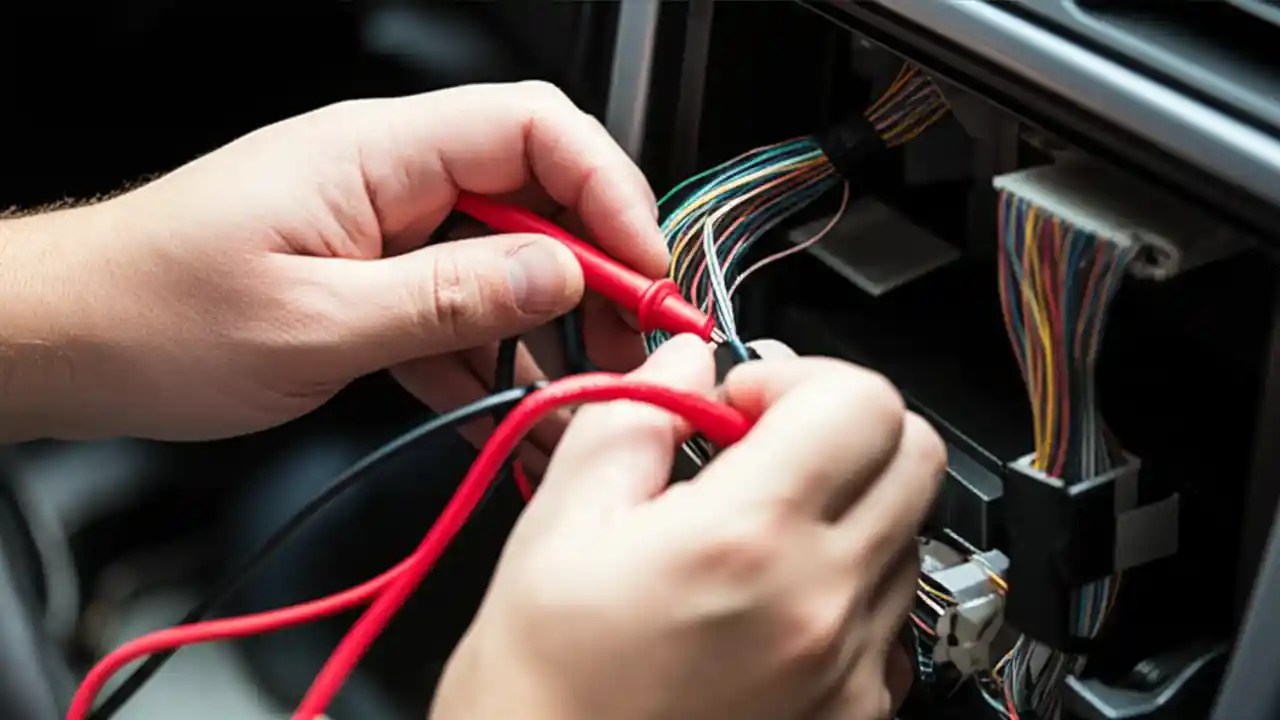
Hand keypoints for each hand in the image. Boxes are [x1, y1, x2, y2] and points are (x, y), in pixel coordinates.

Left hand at [0, 81, 664, 453]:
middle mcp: (389, 177)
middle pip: (537, 194)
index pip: (536, 129)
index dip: (608, 191)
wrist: (65, 341)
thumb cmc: (152, 317)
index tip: (641, 268)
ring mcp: (382, 228)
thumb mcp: (315, 322)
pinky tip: (497, 409)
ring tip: (567, 394)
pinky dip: (484, 356)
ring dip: (544, 326)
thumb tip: (560, 276)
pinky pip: (454, 305)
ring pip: (504, 258)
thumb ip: (448, 299)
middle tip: (621, 343)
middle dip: (593, 269)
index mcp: (377, 154)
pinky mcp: (369, 277)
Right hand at [430, 335, 944, 719]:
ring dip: (843, 506)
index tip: (741, 406)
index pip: (861, 401)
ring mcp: (850, 668)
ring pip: (906, 532)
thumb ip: (632, 418)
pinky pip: (891, 616)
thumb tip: (684, 363)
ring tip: (753, 535)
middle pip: (914, 455)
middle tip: (763, 448)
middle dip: (841, 427)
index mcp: (746, 538)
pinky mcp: (855, 715)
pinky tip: (770, 600)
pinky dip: (845, 584)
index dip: (799, 378)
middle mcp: (821, 603)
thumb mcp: (558, 527)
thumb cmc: (541, 689)